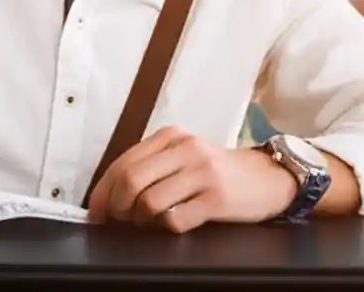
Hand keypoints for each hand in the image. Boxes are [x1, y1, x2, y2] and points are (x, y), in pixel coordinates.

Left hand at [86, 126, 297, 232]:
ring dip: (140, 220)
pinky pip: (176, 220)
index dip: (102, 191)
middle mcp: (185, 150)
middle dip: (117, 207)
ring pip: (149, 201)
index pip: (122, 163)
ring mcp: (202, 173)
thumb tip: (109, 195)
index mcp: (170, 137)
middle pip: (130, 180)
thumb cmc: (216, 171)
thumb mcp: (182, 157)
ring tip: (148, 223)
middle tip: (119, 221)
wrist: (267, 178)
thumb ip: (150, 167)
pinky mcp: (217, 199)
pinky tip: (172, 224)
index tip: (96, 211)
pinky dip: (166, 228)